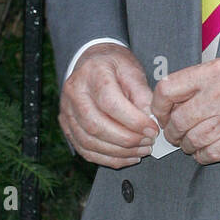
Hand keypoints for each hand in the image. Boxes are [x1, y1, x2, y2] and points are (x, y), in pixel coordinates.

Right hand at [59, 42, 157, 167]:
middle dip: (126, 140)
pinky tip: (127, 156)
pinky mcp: (67, 127)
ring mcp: (67, 111)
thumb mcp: (132, 70)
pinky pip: (85, 150)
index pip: (110, 102)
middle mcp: (74, 93)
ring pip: (89, 141)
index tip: (152, 129)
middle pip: (96, 125)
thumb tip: (150, 121)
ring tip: (142, 150)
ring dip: (119, 152)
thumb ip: (142, 95)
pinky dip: (108, 158)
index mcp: (92, 73)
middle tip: (149, 142)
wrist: (92, 61)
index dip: (133, 120)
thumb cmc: (114, 65)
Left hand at [151, 54, 219, 163]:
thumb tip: (179, 95)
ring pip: (190, 140)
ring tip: (191, 142)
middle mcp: (217, 95)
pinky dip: (202, 156)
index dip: (159, 106)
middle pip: (178, 121)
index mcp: (212, 72)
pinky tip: (206, 150)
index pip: (167, 90)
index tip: (162, 112)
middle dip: (172, 131)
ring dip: (186, 145)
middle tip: (175, 132)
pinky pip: (209, 154)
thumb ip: (203, 78)